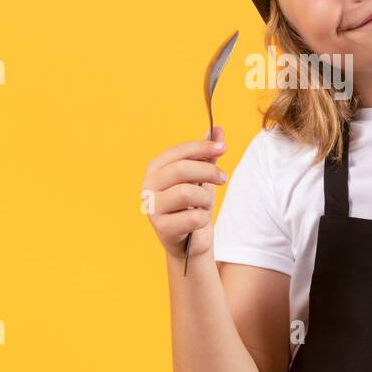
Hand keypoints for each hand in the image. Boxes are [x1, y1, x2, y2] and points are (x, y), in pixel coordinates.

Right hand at [141, 126, 227, 259]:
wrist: (190, 241)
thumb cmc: (193, 205)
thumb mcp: (202, 177)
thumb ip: (207, 154)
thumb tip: (218, 130)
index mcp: (154, 169)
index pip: (178, 151)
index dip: (202, 147)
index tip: (223, 147)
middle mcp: (148, 186)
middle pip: (181, 169)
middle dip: (208, 171)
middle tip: (223, 178)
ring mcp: (152, 208)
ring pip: (187, 193)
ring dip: (205, 199)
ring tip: (205, 204)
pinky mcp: (162, 229)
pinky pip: (193, 218)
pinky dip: (204, 219)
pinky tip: (199, 222)